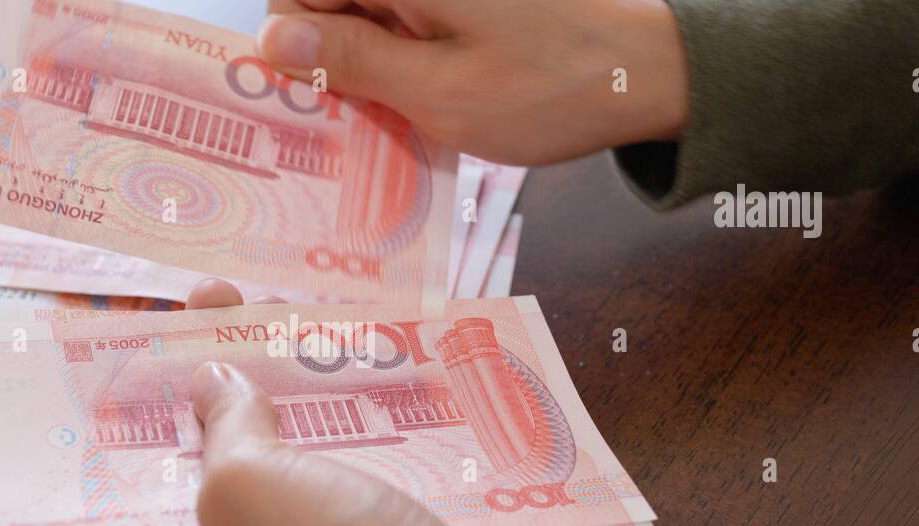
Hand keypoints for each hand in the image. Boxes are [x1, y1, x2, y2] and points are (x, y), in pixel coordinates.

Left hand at [123, 279, 595, 525]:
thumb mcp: (251, 492)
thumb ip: (224, 429)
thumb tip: (213, 383)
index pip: (132, 483)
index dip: (134, 406)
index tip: (142, 336)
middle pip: (216, 462)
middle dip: (221, 379)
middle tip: (225, 299)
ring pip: (296, 462)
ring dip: (296, 392)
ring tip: (292, 312)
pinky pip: (359, 474)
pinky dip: (359, 423)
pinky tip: (362, 363)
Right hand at [258, 0, 687, 165]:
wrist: (647, 75)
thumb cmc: (549, 89)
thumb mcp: (438, 93)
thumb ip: (350, 62)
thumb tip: (271, 39)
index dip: (290, 45)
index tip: (307, 100)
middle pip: (330, 1)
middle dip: (327, 58)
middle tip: (352, 121)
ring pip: (364, 17)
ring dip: (364, 67)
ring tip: (391, 118)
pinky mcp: (462, 4)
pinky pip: (403, 27)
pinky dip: (399, 64)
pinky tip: (418, 104)